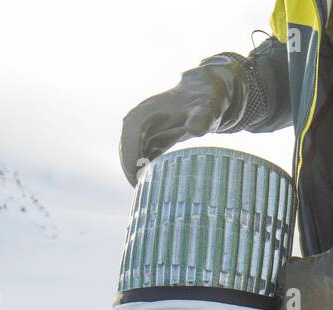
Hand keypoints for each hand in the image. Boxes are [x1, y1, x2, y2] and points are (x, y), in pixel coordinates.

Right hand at [119, 55, 248, 185]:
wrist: (206, 94)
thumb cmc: (205, 102)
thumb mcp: (206, 109)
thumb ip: (201, 118)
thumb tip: (196, 129)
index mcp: (144, 113)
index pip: (129, 138)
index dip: (131, 160)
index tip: (138, 180)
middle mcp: (137, 120)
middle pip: (126, 150)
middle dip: (132, 171)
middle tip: (144, 191)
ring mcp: (141, 129)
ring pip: (131, 155)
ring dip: (137, 172)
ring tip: (150, 190)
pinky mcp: (148, 137)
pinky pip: (140, 156)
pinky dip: (144, 169)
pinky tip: (156, 180)